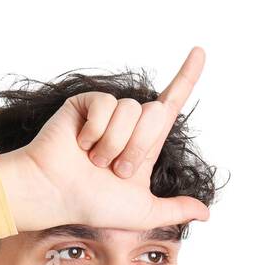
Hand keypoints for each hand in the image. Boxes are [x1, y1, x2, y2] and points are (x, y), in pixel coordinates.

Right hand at [0, 46, 210, 233]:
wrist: (58, 196)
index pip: (170, 105)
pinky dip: (96, 131)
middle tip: (116, 170)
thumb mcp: (144, 213)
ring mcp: (106, 112)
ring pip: (132, 111)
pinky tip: (80, 144)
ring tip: (95, 161)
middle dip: (140, 147)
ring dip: (115, 143)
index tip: (200, 51)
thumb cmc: (93, 205)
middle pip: (157, 113)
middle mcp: (127, 124)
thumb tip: (206, 213)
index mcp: (144, 143)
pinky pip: (106, 105)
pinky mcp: (85, 103)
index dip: (186, 78)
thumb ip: (175, 209)